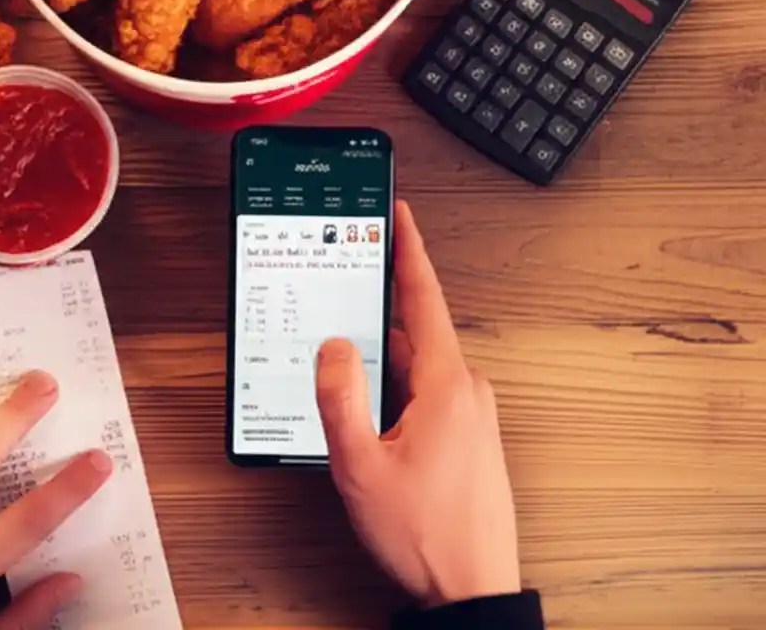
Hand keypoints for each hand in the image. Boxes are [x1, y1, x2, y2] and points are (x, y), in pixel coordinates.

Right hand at [315, 201, 520, 606]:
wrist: (471, 589)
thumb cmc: (424, 535)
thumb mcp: (361, 466)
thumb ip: (340, 398)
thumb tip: (333, 347)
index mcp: (448, 386)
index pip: (423, 299)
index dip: (408, 251)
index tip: (399, 214)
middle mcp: (467, 392)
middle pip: (411, 334)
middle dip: (370, 320)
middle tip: (332, 306)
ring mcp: (472, 416)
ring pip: (415, 369)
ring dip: (379, 366)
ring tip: (340, 378)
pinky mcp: (468, 437)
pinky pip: (425, 394)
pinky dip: (393, 392)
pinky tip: (367, 415)